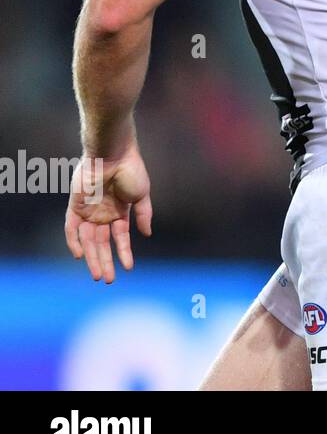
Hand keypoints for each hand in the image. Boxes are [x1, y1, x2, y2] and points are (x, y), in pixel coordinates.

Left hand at [64, 139, 152, 283]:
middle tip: (108, 279)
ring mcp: (88, 211)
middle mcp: (103, 214)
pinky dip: (73, 241)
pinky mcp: (74, 206)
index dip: (124, 253)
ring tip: (97, 274)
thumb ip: (143, 215)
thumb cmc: (131, 171)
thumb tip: (147, 235)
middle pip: (102, 243)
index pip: (120, 238)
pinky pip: (71, 228)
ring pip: (88, 240)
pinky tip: (79, 255)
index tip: (129, 268)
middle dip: (105, 261)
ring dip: (91, 258)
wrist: (114, 154)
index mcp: (119, 212)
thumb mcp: (142, 195)